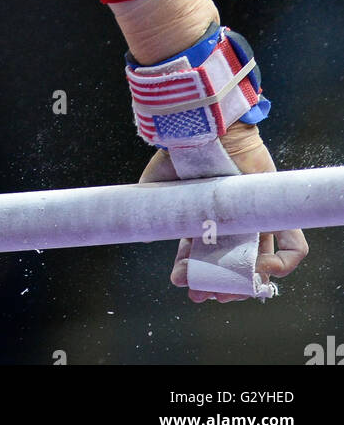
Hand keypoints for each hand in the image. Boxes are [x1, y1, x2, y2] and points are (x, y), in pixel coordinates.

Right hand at [139, 122, 308, 302]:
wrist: (202, 129)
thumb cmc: (180, 150)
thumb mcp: (157, 184)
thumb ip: (148, 207)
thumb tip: (130, 228)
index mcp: (206, 219)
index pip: (204, 256)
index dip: (196, 275)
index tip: (184, 285)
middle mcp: (232, 222)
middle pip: (233, 267)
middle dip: (219, 287)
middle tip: (203, 296)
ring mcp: (255, 219)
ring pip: (261, 265)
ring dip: (246, 285)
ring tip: (228, 291)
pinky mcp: (274, 211)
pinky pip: (292, 246)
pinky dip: (281, 265)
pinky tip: (260, 271)